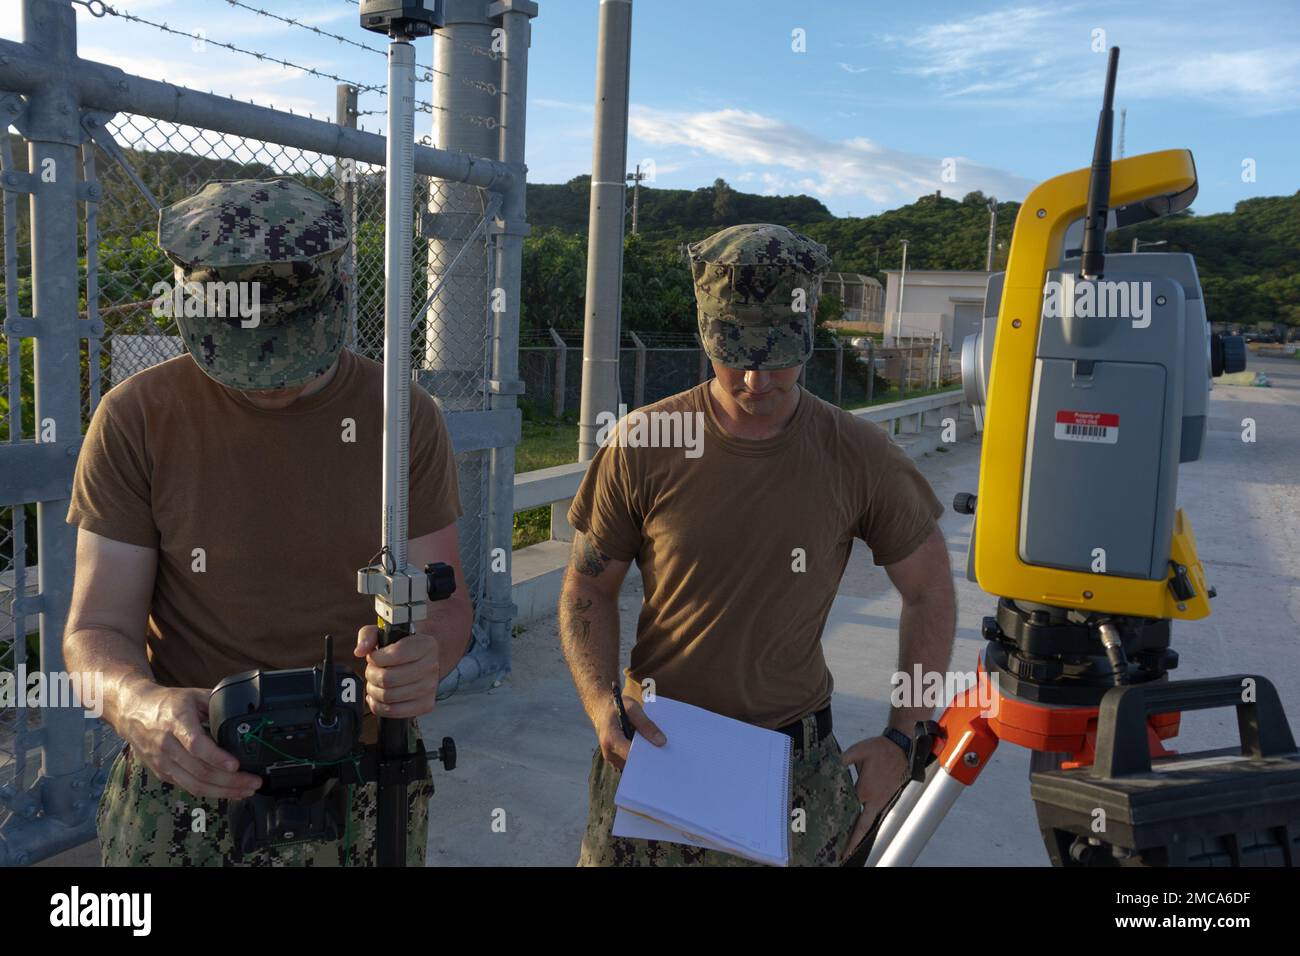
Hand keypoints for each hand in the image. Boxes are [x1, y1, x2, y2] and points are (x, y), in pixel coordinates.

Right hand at [117, 684, 261, 799]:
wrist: (133, 712)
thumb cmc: (167, 703)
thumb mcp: (193, 695)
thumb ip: (217, 703)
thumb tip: (244, 710)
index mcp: (177, 721)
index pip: (196, 744)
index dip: (216, 757)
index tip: (236, 764)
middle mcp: (167, 745)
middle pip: (199, 770)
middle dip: (229, 780)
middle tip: (253, 782)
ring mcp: (163, 762)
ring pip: (194, 784)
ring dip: (222, 791)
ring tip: (245, 791)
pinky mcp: (162, 773)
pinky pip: (187, 787)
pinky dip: (209, 792)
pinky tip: (227, 791)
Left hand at [355, 624, 440, 718]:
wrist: (421, 661)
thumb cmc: (401, 647)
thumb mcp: (384, 633)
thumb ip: (368, 636)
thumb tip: (360, 651)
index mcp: (426, 645)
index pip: (395, 654)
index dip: (376, 657)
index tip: (374, 656)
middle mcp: (432, 666)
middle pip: (388, 679)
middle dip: (371, 675)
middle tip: (372, 670)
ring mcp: (430, 687)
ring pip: (388, 696)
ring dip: (373, 690)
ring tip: (375, 682)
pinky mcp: (426, 704)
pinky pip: (393, 711)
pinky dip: (379, 706)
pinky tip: (379, 696)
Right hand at [596, 694, 665, 770]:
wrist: (601, 708)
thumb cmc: (616, 706)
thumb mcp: (632, 708)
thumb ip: (646, 724)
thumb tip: (662, 742)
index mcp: (611, 739)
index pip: (632, 754)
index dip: (648, 757)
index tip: (663, 756)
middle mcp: (609, 752)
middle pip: (633, 763)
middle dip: (649, 759)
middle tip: (666, 757)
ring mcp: (612, 758)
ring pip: (633, 765)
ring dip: (644, 759)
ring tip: (658, 751)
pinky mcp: (616, 759)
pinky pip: (630, 762)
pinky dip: (640, 757)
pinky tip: (649, 749)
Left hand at [841, 735, 908, 854]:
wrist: (902, 749)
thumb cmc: (880, 749)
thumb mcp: (858, 750)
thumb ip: (842, 759)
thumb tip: (827, 765)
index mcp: (865, 790)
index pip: (849, 810)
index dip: (839, 822)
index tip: (833, 835)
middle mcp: (874, 800)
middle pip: (861, 825)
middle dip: (852, 841)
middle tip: (843, 854)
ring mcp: (882, 801)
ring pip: (869, 822)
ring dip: (859, 834)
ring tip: (850, 847)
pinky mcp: (886, 799)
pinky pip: (874, 815)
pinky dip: (867, 824)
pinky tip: (860, 830)